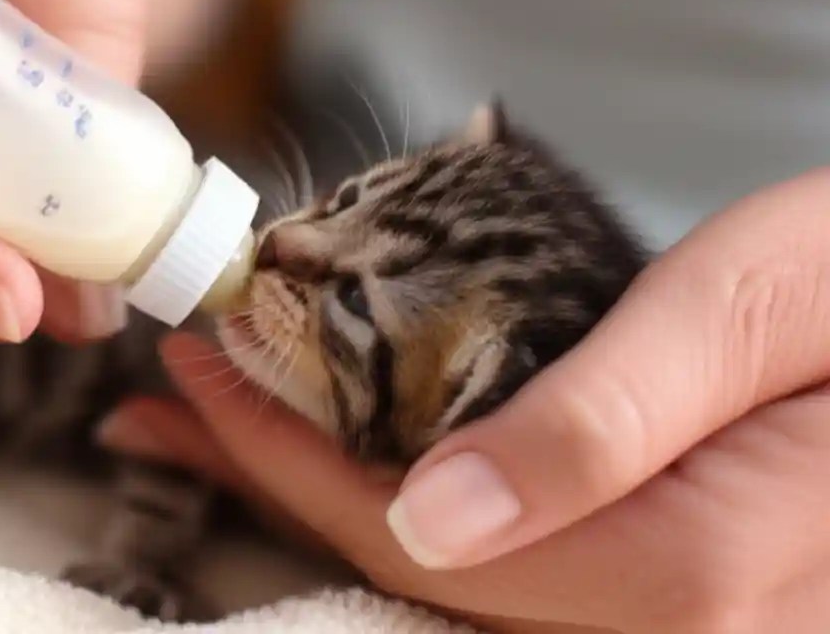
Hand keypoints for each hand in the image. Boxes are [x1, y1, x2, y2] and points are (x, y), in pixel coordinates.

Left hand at [100, 166, 829, 631]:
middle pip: (408, 579)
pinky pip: (507, 585)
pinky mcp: (674, 609)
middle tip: (169, 414)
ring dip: (321, 505)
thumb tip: (430, 518)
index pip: (414, 537)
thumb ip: (599, 426)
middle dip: (275, 487)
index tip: (200, 368)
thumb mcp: (749, 315)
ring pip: (448, 592)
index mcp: (683, 578)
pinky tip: (346, 466)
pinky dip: (400, 519)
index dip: (287, 454)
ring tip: (222, 434)